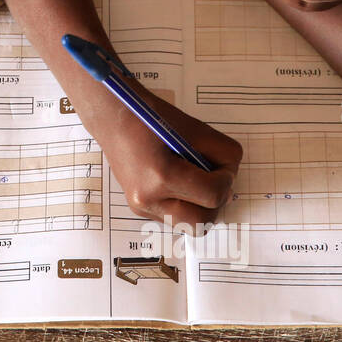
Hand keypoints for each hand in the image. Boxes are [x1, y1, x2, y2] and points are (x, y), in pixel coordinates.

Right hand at [83, 87, 242, 230]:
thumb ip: (221, 153)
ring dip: (200, 205)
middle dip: (214, 201)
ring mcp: (140, 207)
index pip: (212, 195)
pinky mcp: (139, 208)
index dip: (226, 180)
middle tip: (213, 179)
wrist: (111, 116)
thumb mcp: (194, 129)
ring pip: (189, 225)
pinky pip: (175, 216)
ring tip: (194, 180)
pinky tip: (177, 179)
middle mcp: (147, 199)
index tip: (224, 166)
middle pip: (202, 223)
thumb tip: (230, 175)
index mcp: (160, 176)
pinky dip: (185, 201)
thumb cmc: (149, 116)